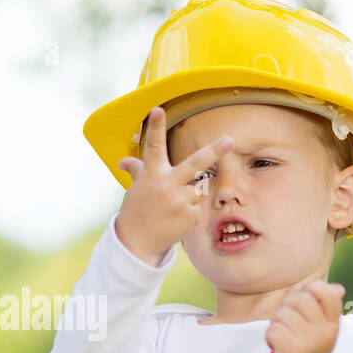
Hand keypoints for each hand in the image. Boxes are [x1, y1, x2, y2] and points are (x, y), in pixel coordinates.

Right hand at [115, 106, 232, 264]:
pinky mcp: (190, 215)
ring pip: (198, 188)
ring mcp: (180, 201)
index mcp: (152, 174)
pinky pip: (198, 206)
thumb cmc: (137, 210)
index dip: (156, 127)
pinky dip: (189, 211)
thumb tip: (123, 162)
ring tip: (172, 208)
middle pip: (195, 163)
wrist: (137, 242)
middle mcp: (167, 185)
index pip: (154, 146)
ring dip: (190, 195)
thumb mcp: (136, 188)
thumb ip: (137, 171)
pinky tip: (175, 219)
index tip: (158, 109)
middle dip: (214, 151)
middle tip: (230, 140)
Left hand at [266, 281, 345, 352]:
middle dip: (286, 306)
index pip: (327, 293)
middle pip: (299, 298)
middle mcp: (324, 332)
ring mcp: (308, 342)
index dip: (310, 288)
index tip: (301, 297)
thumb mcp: (321, 331)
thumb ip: (323, 308)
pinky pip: (273, 330)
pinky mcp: (291, 351)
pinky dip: (270, 338)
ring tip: (284, 339)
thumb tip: (337, 287)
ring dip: (277, 324)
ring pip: (282, 315)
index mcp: (333, 325)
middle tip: (287, 323)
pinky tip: (277, 349)